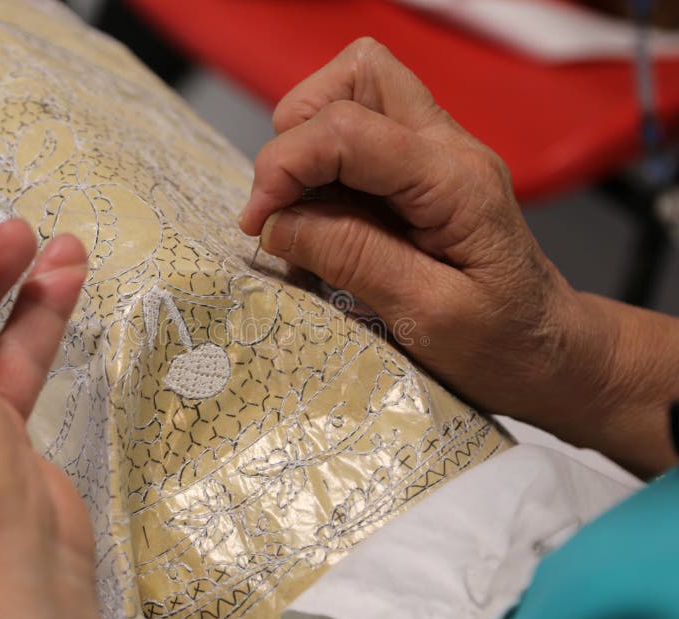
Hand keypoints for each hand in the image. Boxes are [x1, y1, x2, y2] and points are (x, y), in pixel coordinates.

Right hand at [239, 39, 677, 475]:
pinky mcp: (419, 175)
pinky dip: (320, 171)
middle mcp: (446, 148)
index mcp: (455, 181)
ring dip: (308, 145)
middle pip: (355, 78)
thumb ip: (355, 259)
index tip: (258, 224)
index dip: (284, 166)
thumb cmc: (505, 343)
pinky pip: (356, 139)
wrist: (550, 350)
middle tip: (282, 206)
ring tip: (300, 214)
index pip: (348, 130)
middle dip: (297, 133)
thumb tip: (281, 224)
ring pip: (353, 95)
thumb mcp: (431, 315)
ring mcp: (434, 155)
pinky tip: (321, 225)